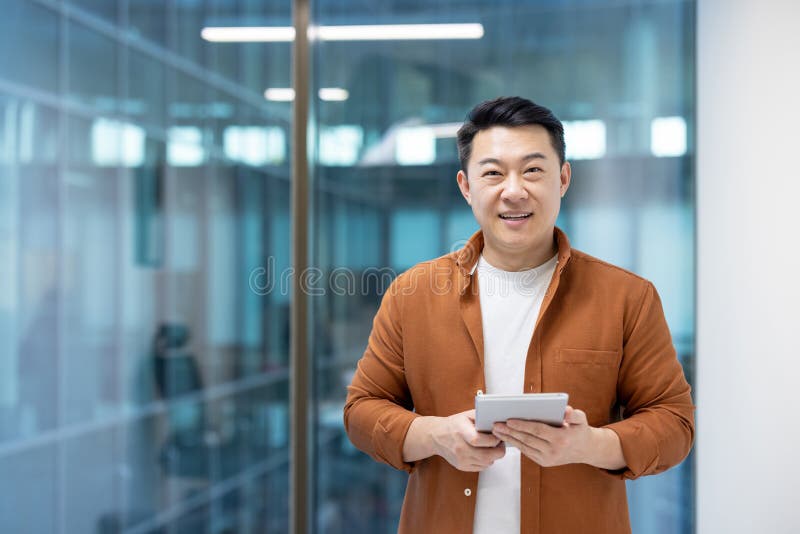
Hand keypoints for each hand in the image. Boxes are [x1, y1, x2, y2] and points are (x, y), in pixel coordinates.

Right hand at [430, 409, 505, 471]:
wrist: (437, 436)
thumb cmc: (453, 425)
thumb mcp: (466, 415)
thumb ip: (482, 416)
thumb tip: (498, 421)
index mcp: (460, 432)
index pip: (478, 440)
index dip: (492, 440)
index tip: (497, 435)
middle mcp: (459, 448)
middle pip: (485, 455)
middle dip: (498, 450)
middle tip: (501, 443)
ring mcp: (460, 459)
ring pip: (486, 463)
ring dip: (494, 456)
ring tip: (493, 447)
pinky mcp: (462, 466)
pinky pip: (481, 467)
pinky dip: (487, 461)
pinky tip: (485, 452)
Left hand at [492, 406, 613, 467]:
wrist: (585, 450)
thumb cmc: (580, 430)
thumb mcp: (581, 418)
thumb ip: (573, 413)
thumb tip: (565, 410)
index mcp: (561, 439)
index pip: (538, 430)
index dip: (522, 425)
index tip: (509, 420)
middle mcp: (553, 451)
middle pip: (527, 439)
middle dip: (510, 432)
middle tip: (495, 425)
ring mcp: (548, 459)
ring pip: (524, 447)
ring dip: (509, 439)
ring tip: (496, 431)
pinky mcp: (544, 462)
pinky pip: (527, 452)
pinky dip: (516, 444)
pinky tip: (506, 437)